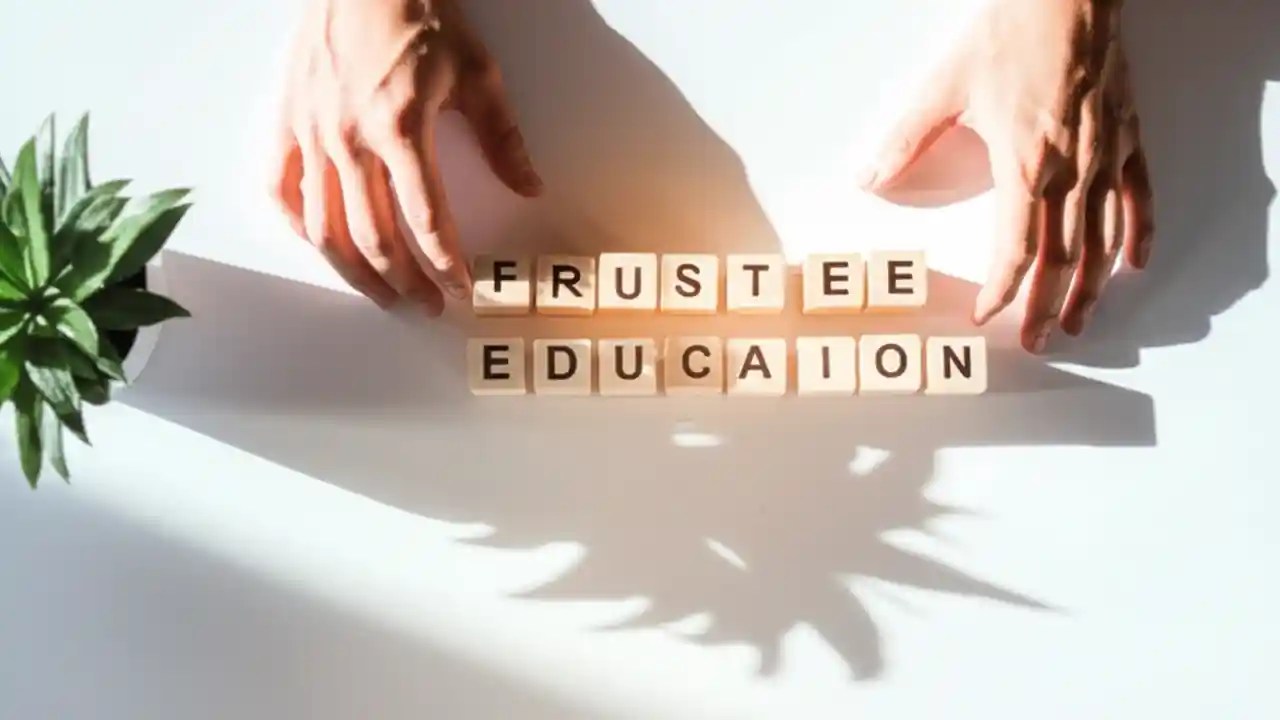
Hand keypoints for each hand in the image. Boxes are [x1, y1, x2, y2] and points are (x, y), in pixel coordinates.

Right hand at [270, 0, 541, 313]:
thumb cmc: (421, 17)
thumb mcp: (478, 74)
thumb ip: (502, 139)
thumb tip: (530, 186)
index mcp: (401, 129)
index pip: (426, 219)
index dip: (446, 263)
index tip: (461, 287)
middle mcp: (350, 139)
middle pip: (374, 237)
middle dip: (404, 282)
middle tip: (426, 305)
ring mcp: (313, 134)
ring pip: (324, 228)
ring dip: (354, 273)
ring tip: (381, 295)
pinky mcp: (288, 123)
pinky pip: (282, 189)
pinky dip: (299, 226)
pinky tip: (323, 246)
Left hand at [861, 0, 1152, 352]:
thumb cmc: (1011, 36)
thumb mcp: (944, 88)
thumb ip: (905, 141)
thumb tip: (869, 177)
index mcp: (1024, 164)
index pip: (1016, 250)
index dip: (1001, 290)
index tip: (985, 314)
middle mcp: (1069, 170)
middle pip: (1062, 259)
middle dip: (1046, 307)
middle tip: (1037, 341)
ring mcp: (1103, 156)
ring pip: (1104, 241)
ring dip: (1092, 288)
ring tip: (1079, 321)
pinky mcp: (1125, 139)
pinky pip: (1138, 198)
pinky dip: (1137, 236)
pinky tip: (1132, 266)